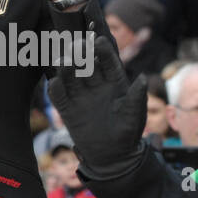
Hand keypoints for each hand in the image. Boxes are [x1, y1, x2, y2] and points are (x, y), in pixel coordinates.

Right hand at [47, 35, 147, 176]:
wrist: (112, 156)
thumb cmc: (128, 133)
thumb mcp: (135, 116)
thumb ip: (137, 97)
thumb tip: (143, 79)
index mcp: (114, 82)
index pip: (108, 62)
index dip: (103, 51)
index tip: (99, 40)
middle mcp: (95, 85)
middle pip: (86, 65)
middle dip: (82, 54)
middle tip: (77, 44)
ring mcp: (80, 96)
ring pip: (71, 77)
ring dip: (66, 68)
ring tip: (63, 60)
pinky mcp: (67, 110)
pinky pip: (59, 97)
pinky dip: (55, 89)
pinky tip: (54, 82)